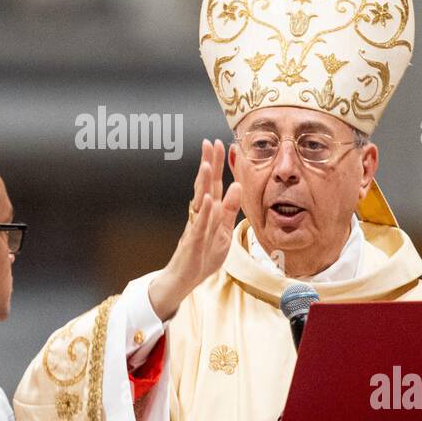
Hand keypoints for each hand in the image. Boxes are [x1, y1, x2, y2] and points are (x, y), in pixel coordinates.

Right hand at [148, 139, 242, 321]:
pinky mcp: (194, 242)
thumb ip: (229, 209)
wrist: (184, 278)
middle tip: (209, 143)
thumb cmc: (203, 254)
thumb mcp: (223, 230)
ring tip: (207, 164)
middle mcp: (200, 215)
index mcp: (208, 211)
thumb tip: (237, 186)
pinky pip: (200, 225)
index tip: (219, 144)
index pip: (213, 183)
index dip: (217, 164)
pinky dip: (204, 213)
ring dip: (203, 183)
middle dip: (208, 164)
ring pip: (200, 201)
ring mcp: (195, 227)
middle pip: (205, 186)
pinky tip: (208, 200)